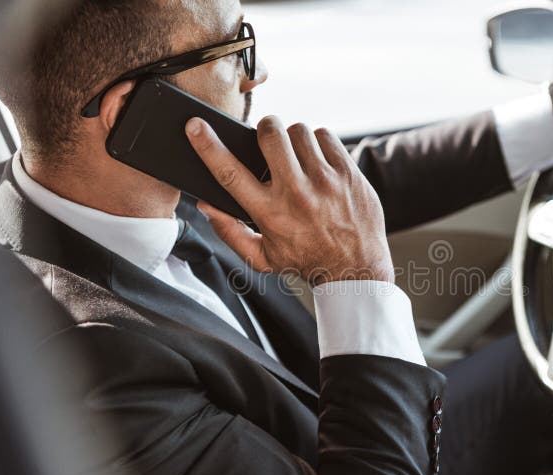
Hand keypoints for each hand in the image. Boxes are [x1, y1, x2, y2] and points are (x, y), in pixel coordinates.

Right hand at [185, 116, 394, 284]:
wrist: (357, 269)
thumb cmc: (307, 261)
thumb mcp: (262, 257)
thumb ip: (230, 232)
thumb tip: (206, 205)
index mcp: (270, 213)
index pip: (231, 173)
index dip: (208, 145)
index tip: (196, 126)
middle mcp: (297, 194)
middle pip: (270, 135)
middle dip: (264, 129)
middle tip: (266, 140)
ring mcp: (325, 181)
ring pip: (299, 131)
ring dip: (292, 139)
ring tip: (296, 157)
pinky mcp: (348, 174)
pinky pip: (325, 136)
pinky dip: (318, 143)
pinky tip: (318, 161)